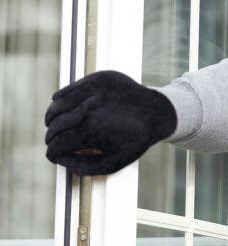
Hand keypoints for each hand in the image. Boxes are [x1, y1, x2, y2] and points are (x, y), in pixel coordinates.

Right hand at [44, 70, 176, 175]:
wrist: (159, 112)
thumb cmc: (136, 140)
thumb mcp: (114, 162)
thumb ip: (84, 167)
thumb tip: (60, 161)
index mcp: (92, 130)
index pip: (57, 144)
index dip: (52, 153)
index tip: (52, 156)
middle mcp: (90, 107)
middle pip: (55, 125)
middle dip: (51, 137)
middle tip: (53, 142)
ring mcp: (94, 90)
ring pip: (57, 104)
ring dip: (52, 118)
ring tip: (53, 125)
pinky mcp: (98, 78)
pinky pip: (69, 89)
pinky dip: (61, 100)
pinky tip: (60, 107)